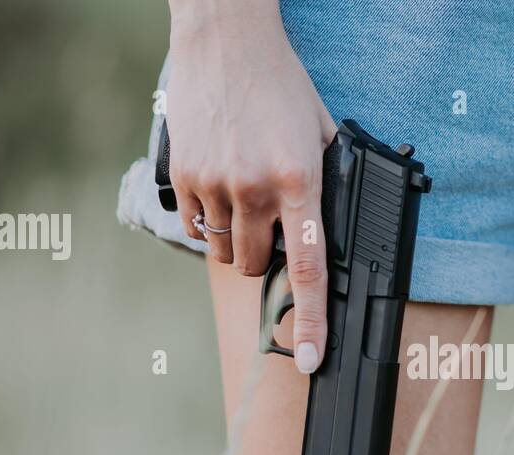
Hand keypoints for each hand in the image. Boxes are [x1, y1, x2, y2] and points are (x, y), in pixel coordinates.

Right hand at [166, 0, 336, 372]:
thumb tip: (329, 229)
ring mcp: (215, 183)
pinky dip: (206, 219)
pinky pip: (195, 225)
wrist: (225, 38)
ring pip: (224, 250)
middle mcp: (256, 188)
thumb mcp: (321, 130)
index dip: (310, 322)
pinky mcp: (184, 175)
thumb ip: (326, 181)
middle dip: (264, 259)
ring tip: (242, 196)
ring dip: (235, 240)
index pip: (308, 269)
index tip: (308, 358)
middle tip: (269, 225)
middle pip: (256, 266)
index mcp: (299, 180)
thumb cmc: (280, 82)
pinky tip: (217, 185)